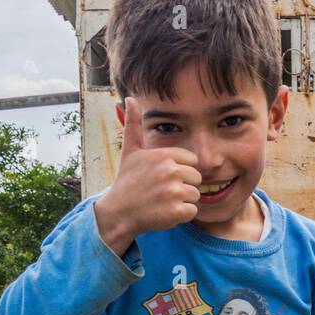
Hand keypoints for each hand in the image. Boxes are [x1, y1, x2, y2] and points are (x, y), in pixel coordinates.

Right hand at [94, 97, 202, 252]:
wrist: (118, 212)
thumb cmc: (126, 181)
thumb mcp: (130, 151)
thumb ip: (133, 125)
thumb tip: (129, 99)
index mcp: (164, 155)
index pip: (192, 161)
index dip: (181, 170)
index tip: (164, 177)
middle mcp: (171, 171)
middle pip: (196, 178)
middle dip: (183, 186)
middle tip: (163, 191)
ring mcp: (174, 192)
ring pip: (195, 195)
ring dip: (183, 201)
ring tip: (163, 201)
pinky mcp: (176, 211)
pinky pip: (192, 211)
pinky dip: (181, 214)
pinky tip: (165, 212)